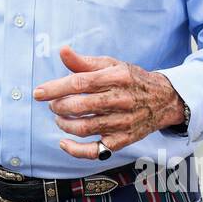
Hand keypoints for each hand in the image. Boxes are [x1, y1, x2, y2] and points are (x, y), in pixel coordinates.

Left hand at [35, 46, 185, 159]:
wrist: (164, 99)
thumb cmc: (131, 79)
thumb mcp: (112, 64)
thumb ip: (84, 62)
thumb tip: (62, 51)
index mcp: (115, 78)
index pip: (80, 83)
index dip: (55, 88)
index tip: (38, 93)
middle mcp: (120, 101)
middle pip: (80, 106)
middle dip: (58, 106)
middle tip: (53, 104)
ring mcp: (122, 123)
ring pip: (84, 128)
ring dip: (64, 124)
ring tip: (60, 117)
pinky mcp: (122, 140)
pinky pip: (95, 150)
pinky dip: (75, 150)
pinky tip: (64, 142)